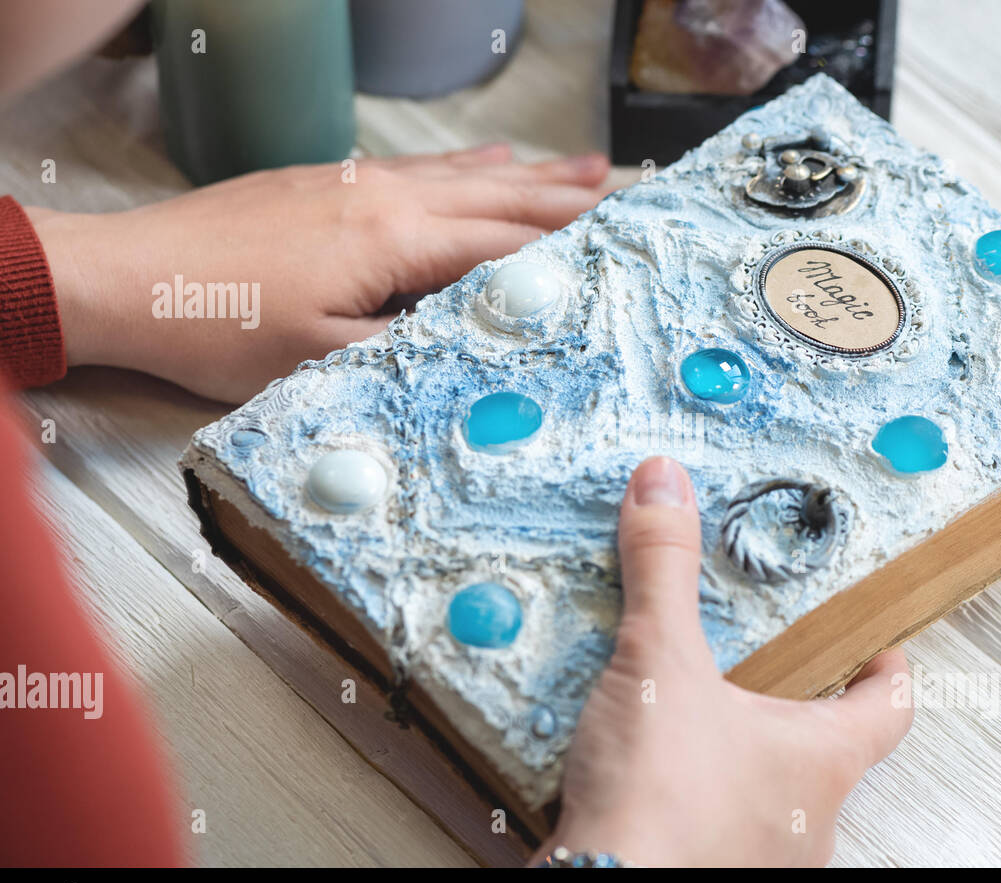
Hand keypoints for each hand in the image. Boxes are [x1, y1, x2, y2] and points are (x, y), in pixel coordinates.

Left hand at [26, 144, 609, 402]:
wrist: (130, 278)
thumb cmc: (219, 326)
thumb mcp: (324, 359)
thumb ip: (410, 344)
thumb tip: (477, 336)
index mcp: (394, 239)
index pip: (504, 241)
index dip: (567, 243)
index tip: (621, 240)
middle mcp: (384, 197)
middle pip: (498, 193)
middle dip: (566, 194)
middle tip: (624, 187)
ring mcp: (354, 183)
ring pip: (463, 173)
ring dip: (527, 172)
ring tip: (581, 166)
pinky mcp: (326, 183)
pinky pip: (418, 167)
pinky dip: (464, 165)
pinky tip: (484, 159)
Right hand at [538, 457, 912, 866]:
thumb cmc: (658, 796)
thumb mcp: (658, 660)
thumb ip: (663, 568)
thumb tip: (663, 483)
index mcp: (822, 759)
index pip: (889, 709)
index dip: (888, 671)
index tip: (882, 648)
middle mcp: (810, 821)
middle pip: (831, 754)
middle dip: (798, 711)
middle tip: (766, 673)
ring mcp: (765, 865)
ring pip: (778, 802)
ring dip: (748, 764)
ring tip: (699, 726)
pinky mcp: (712, 880)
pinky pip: (725, 836)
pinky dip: (703, 806)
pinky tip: (657, 786)